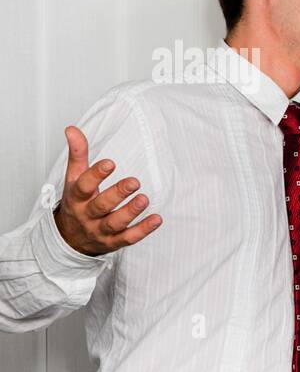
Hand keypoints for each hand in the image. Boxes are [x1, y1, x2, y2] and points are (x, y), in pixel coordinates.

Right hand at [52, 125, 161, 254]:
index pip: (83, 186)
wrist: (70, 238)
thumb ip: (77, 154)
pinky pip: (128, 238)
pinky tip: (157, 219)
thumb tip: (72, 129)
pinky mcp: (113, 242)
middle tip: (134, 181)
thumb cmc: (77, 203)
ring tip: (144, 198)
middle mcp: (87, 215)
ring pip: (115, 223)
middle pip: (101, 205)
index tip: (110, 163)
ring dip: (131, 212)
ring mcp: (100, 230)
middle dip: (117, 194)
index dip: (96, 175)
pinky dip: (143, 230)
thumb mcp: (73, 178)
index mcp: (77, 198)